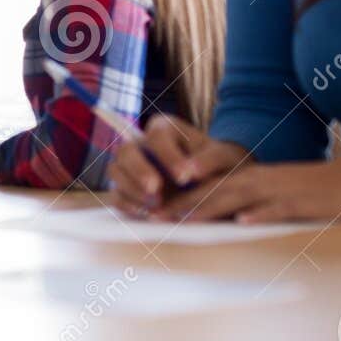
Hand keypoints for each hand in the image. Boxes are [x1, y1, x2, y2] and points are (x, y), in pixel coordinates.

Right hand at [107, 115, 247, 215]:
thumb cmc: (220, 164)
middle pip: (126, 150)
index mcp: (164, 128)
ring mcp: (131, 166)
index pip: (156, 137)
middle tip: (155, 189)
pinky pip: (116, 194)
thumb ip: (210, 160)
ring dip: (131, 188)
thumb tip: (192, 171)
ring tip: (154, 204)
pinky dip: (126, 204)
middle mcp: (142, 144)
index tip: (184, 178)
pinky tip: (145, 213)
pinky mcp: (127, 187)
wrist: (217, 181)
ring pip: (116, 170)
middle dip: (139, 170)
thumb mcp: (224, 157)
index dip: (167, 156)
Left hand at [154, 158, 340, 223]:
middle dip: (181, 205)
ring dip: (208, 208)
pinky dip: (260, 214)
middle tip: (151, 218)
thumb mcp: (273, 197)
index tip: (149, 213)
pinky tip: (242, 222)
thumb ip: (245, 206)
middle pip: (212, 192)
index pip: (206, 190)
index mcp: (248, 180)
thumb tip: (220, 223)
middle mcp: (257, 181)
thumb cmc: (312, 195)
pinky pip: (278, 208)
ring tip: (182, 220)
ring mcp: (278, 190)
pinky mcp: (302, 202)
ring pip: (237, 197)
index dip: (177, 201)